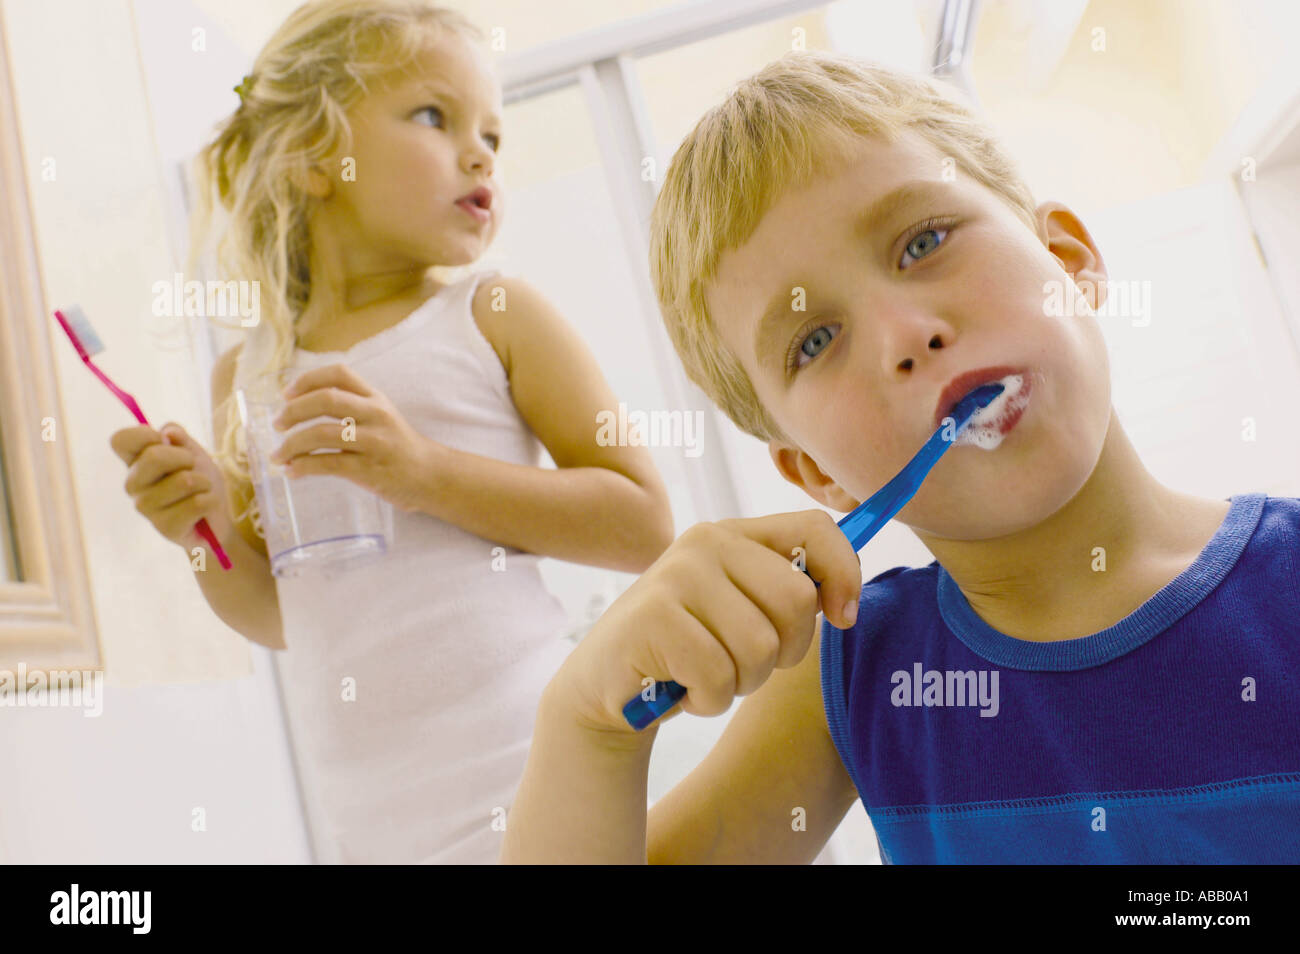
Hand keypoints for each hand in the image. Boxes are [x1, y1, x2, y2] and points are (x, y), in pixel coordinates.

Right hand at [111, 422, 235, 550]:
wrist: (217, 515)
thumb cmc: (199, 479)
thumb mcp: (192, 450)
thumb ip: (179, 437)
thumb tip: (169, 433)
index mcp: (134, 462)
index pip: (120, 440)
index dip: (145, 435)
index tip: (165, 440)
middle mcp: (133, 485)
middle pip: (154, 457)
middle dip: (186, 458)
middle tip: (192, 467)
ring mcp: (146, 508)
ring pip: (184, 481)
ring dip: (203, 482)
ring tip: (200, 490)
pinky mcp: (165, 527)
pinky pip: (197, 503)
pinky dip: (210, 500)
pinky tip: (203, 509)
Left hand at [268, 362, 437, 512]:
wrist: (432, 475)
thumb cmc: (399, 447)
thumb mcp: (382, 417)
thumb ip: (352, 408)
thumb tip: (299, 409)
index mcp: (376, 398)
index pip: (339, 374)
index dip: (308, 379)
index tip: (287, 394)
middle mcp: (376, 415)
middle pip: (326, 400)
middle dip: (293, 412)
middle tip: (277, 425)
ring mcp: (374, 442)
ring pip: (321, 434)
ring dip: (291, 445)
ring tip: (278, 456)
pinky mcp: (369, 469)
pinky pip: (328, 464)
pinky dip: (303, 467)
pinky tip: (293, 471)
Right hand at [543, 510, 862, 734]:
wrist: (606, 689)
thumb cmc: (688, 654)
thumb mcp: (742, 613)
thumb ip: (788, 594)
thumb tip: (844, 605)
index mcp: (735, 535)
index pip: (814, 529)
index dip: (844, 574)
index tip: (842, 618)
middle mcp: (706, 542)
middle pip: (796, 601)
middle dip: (782, 653)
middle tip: (741, 663)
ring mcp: (676, 575)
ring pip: (760, 647)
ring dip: (740, 683)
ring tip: (705, 675)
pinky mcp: (653, 617)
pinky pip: (719, 675)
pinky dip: (708, 699)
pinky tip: (682, 689)